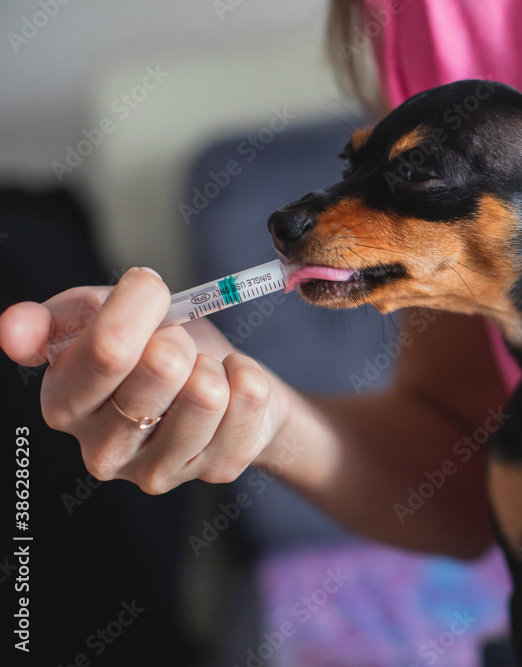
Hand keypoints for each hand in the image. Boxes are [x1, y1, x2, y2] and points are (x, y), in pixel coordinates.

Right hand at [0, 268, 288, 493]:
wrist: (220, 382)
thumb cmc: (154, 348)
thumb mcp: (100, 318)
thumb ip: (56, 317)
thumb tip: (12, 329)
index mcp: (64, 404)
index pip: (109, 350)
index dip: (141, 304)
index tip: (149, 289)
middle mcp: (103, 449)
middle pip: (162, 368)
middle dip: (178, 338)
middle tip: (175, 345)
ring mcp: (161, 469)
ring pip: (208, 392)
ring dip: (212, 364)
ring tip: (199, 371)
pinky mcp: (216, 470)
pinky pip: (248, 401)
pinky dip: (248, 377)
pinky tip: (231, 387)